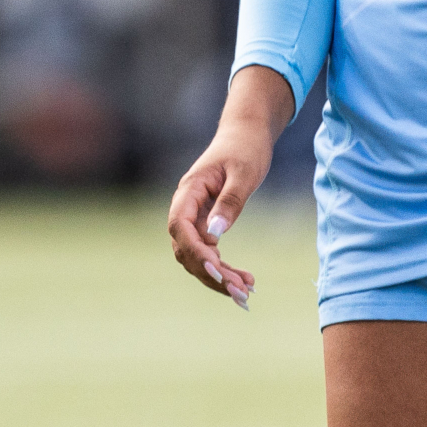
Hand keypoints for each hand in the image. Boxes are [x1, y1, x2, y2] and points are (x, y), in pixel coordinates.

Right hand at [167, 68, 291, 310]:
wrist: (246, 134)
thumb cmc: (245, 149)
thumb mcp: (244, 174)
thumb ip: (229, 204)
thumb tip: (214, 237)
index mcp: (190, 190)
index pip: (179, 226)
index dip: (194, 250)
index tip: (218, 269)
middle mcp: (186, 205)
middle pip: (185, 247)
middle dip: (210, 272)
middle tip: (242, 292)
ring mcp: (194, 215)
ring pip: (195, 254)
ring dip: (217, 276)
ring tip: (247, 291)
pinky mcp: (206, 221)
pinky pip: (206, 251)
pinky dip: (222, 268)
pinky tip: (243, 280)